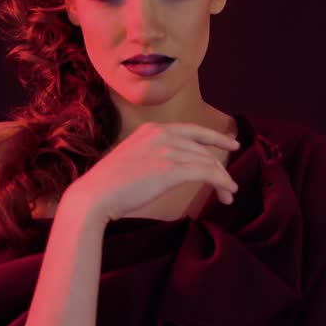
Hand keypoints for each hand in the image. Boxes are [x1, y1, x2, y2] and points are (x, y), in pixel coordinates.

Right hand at [68, 121, 240, 222]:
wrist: (94, 196)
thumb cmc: (110, 186)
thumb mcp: (134, 158)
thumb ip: (154, 154)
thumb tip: (176, 166)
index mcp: (152, 129)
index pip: (192, 130)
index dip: (215, 137)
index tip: (231, 144)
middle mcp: (161, 134)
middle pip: (203, 149)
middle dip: (220, 167)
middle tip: (231, 184)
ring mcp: (166, 150)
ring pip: (207, 162)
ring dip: (222, 180)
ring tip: (229, 194)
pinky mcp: (171, 168)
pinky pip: (206, 173)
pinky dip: (221, 182)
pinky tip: (226, 192)